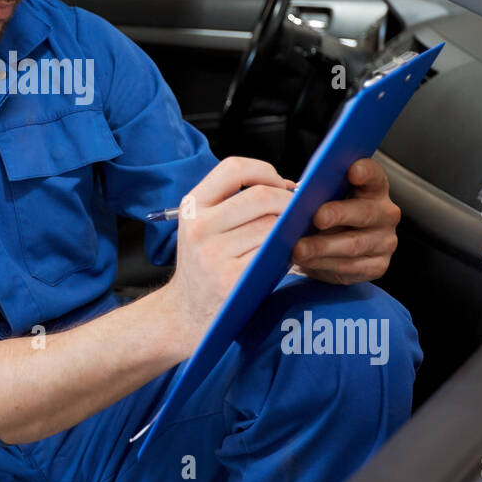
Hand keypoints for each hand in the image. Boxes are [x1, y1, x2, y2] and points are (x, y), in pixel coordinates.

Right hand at [166, 157, 296, 349]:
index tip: (279, 184)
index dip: (264, 171)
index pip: (233, 168)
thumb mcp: (202, 226)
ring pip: (270, 225)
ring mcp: (214, 254)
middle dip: (287, 201)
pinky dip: (285, 250)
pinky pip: (272, 253)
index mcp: (192, 206)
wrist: (185, 313)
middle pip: (260, 196)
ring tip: (289, 234)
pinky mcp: (232, 278)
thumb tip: (287, 186)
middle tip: (296, 212)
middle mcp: (199, 227)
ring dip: (288, 228)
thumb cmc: (203, 265)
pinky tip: (284, 254)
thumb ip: (232, 202)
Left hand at [290, 158, 399, 284]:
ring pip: (354, 244)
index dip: (365, 171)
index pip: (374, 175)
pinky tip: (307, 261)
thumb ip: (318, 192)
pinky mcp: (377, 265)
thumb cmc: (326, 215)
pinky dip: (324, 264)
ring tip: (299, 248)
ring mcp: (384, 241)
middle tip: (317, 218)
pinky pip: (349, 267)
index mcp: (373, 188)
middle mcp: (385, 213)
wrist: (331, 250)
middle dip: (338, 214)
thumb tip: (298, 194)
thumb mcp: (323, 198)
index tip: (353, 170)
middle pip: (364, 212)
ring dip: (323, 247)